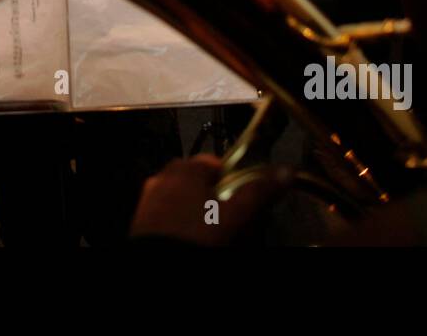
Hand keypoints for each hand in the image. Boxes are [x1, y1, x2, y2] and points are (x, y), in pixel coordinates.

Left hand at [129, 155, 280, 245]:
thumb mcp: (234, 215)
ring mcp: (149, 197)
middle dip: (210, 194)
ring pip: (179, 196)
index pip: (215, 162)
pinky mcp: (140, 218)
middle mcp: (164, 176)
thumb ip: (258, 191)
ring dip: (192, 207)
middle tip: (225, 217)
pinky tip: (187, 235)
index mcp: (186, 168)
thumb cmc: (197, 235)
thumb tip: (286, 171)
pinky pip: (165, 212)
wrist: (160, 262)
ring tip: (206, 230)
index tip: (238, 198)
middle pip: (196, 179)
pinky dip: (176, 219)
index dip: (231, 179)